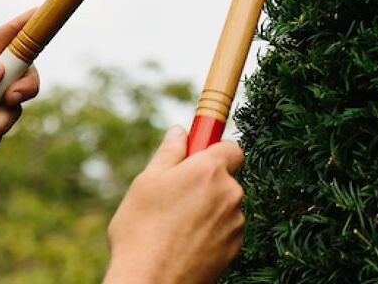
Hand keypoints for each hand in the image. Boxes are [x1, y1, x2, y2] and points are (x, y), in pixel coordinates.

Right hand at [104, 126, 244, 283]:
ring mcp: (235, 222)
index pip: (231, 148)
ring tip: (175, 228)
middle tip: (175, 199)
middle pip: (226, 179)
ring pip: (225, 206)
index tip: (199, 159)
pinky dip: (212, 234)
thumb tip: (180, 131)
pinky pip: (226, 230)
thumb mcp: (146, 183)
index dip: (215, 151)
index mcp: (209, 170)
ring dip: (208, 211)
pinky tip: (186, 244)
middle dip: (206, 185)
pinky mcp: (236, 247)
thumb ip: (169, 152)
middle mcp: (230, 192)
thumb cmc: (141, 232)